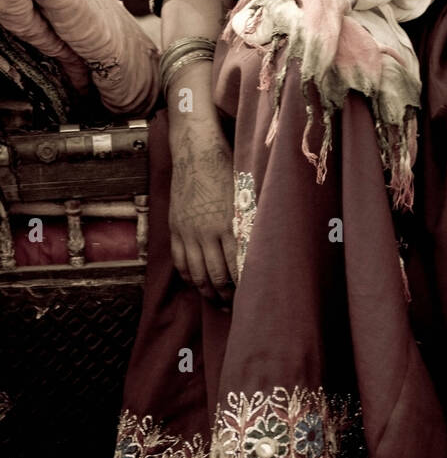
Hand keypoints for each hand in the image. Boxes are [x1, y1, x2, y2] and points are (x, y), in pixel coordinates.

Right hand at [168, 118, 237, 303]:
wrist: (196, 151)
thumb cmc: (227, 168)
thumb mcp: (244, 195)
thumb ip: (248, 221)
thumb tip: (260, 245)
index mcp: (229, 224)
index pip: (238, 265)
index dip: (244, 284)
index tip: (252, 295)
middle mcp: (207, 232)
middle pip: (216, 276)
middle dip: (226, 295)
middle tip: (234, 307)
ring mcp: (188, 232)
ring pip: (196, 273)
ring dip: (207, 291)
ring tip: (217, 302)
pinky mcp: (175, 228)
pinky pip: (180, 261)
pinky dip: (188, 277)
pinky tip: (196, 284)